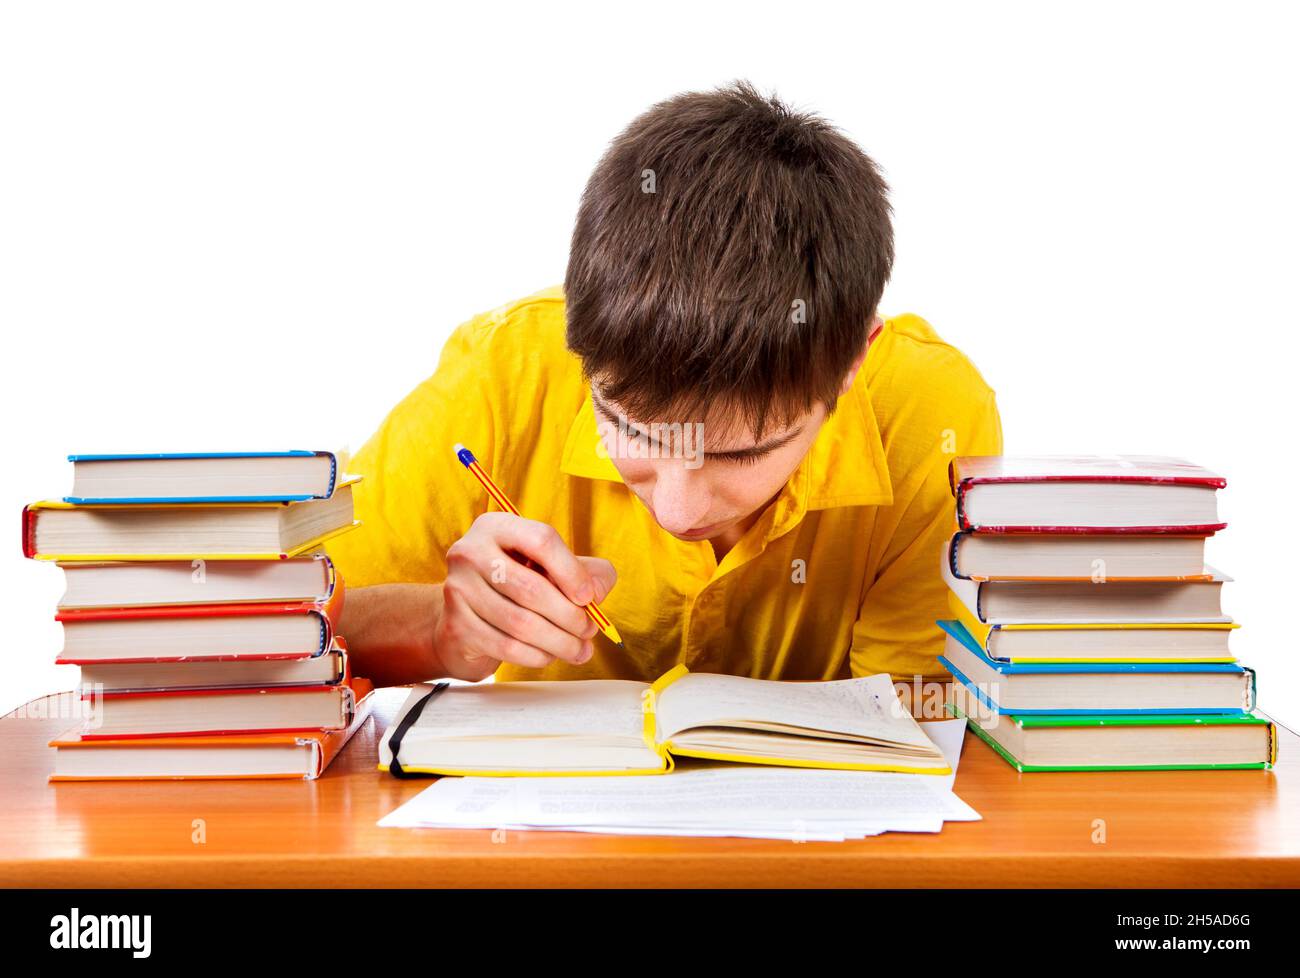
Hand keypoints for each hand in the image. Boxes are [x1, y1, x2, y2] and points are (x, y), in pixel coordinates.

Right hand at [435, 512, 616, 679]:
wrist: (468, 617)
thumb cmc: (518, 586)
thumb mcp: (552, 568)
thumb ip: (587, 571)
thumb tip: (597, 590)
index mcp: (497, 527)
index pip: (540, 540)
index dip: (571, 571)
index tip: (588, 597)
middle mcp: (470, 552)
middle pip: (531, 588)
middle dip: (570, 616)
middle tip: (589, 631)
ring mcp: (458, 589)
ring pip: (521, 623)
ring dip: (559, 642)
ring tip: (579, 650)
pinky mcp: (456, 626)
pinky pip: (507, 646)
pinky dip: (537, 655)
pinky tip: (550, 655)